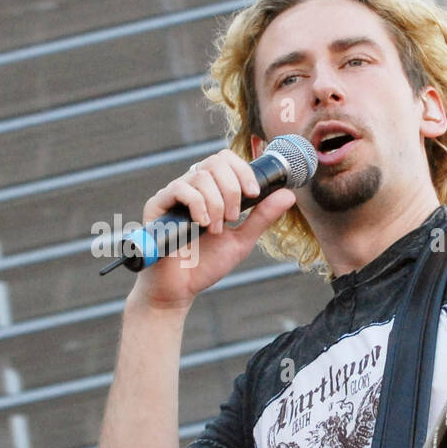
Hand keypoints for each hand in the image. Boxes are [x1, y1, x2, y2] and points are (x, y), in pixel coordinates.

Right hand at [130, 148, 296, 311]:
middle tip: (233, 218)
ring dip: (216, 203)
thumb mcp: (242, 239)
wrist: (181, 287)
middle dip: (232, 189)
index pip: (226, 160)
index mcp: (212, 191)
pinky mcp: (157, 204)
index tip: (253, 194)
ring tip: (216, 230)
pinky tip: (202, 225)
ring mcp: (174, 194)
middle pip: (215, 161)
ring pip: (201, 175)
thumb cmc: (207, 263)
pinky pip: (181, 188)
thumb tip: (288, 194)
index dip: (243, 171)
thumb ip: (262, 217)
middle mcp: (192, 187)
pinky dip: (199, 205)